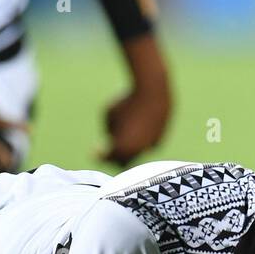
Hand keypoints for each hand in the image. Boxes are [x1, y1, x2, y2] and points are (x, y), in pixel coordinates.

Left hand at [99, 34, 170, 165]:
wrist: (153, 90)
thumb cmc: (126, 100)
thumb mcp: (109, 113)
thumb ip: (108, 129)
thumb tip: (112, 138)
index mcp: (121, 147)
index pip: (107, 159)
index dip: (100, 157)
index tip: (95, 153)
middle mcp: (136, 151)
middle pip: (122, 164)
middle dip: (115, 158)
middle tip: (109, 151)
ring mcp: (149, 146)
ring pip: (136, 154)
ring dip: (129, 148)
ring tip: (127, 129)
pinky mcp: (159, 140)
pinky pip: (147, 145)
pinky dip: (141, 141)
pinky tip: (139, 126)